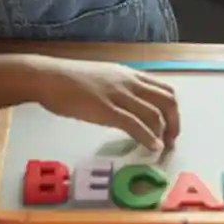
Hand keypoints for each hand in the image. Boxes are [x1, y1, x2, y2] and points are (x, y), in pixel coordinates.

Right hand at [35, 59, 179, 150]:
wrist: (48, 77)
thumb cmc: (70, 79)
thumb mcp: (103, 78)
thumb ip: (120, 88)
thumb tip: (131, 105)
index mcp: (129, 75)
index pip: (165, 89)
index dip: (173, 110)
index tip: (170, 127)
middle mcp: (128, 82)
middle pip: (167, 101)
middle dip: (175, 123)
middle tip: (171, 140)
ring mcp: (117, 95)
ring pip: (154, 113)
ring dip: (164, 133)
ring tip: (162, 148)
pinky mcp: (105, 109)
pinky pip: (134, 124)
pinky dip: (147, 137)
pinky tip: (152, 147)